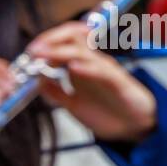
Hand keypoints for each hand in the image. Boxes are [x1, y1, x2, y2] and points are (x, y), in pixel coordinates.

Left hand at [27, 22, 156, 143]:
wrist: (136, 128)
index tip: (30, 54)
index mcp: (83, 65)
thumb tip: (37, 82)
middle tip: (33, 51)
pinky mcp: (118, 83)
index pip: (64, 41)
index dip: (45, 42)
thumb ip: (56, 93)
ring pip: (82, 51)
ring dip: (59, 51)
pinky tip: (72, 68)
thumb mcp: (74, 104)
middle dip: (50, 39)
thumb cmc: (109, 114)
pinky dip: (86, 67)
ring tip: (42, 55)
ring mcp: (106, 71)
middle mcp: (94, 62)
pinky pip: (101, 71)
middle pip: (72, 36)